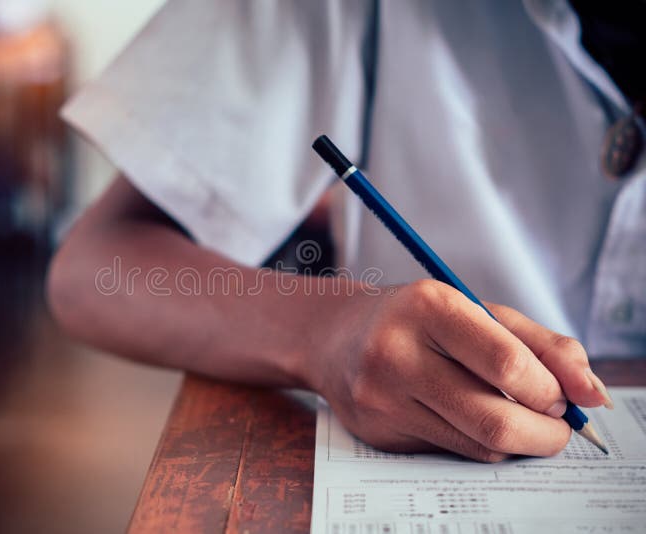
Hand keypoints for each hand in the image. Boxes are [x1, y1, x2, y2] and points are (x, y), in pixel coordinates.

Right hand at [308, 279, 609, 462]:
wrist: (334, 336)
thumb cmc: (417, 320)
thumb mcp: (477, 312)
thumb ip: (542, 345)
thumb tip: (591, 392)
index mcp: (427, 306)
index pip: (506, 364)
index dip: (550, 389)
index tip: (561, 395)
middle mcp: (395, 352)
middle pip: (493, 419)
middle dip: (545, 434)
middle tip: (556, 426)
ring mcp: (380, 397)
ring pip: (476, 445)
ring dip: (516, 442)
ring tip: (518, 420)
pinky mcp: (376, 431)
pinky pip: (450, 452)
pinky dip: (476, 443)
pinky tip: (468, 418)